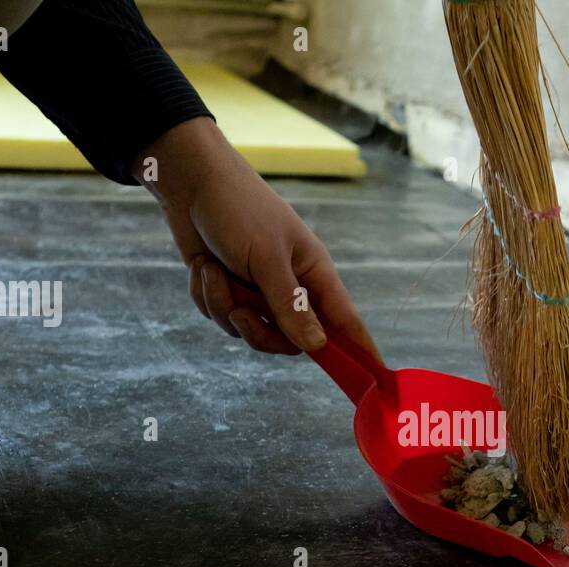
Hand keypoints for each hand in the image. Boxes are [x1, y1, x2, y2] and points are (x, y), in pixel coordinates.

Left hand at [134, 117, 381, 361]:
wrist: (191, 184)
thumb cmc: (239, 209)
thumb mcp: (267, 258)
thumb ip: (290, 306)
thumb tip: (317, 346)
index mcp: (314, 274)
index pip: (346, 322)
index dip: (362, 351)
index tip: (377, 380)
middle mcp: (291, 289)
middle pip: (288, 342)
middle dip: (257, 329)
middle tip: (240, 309)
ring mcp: (259, 293)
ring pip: (248, 332)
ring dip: (224, 304)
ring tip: (214, 270)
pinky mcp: (230, 292)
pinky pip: (221, 318)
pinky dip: (207, 296)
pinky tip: (204, 268)